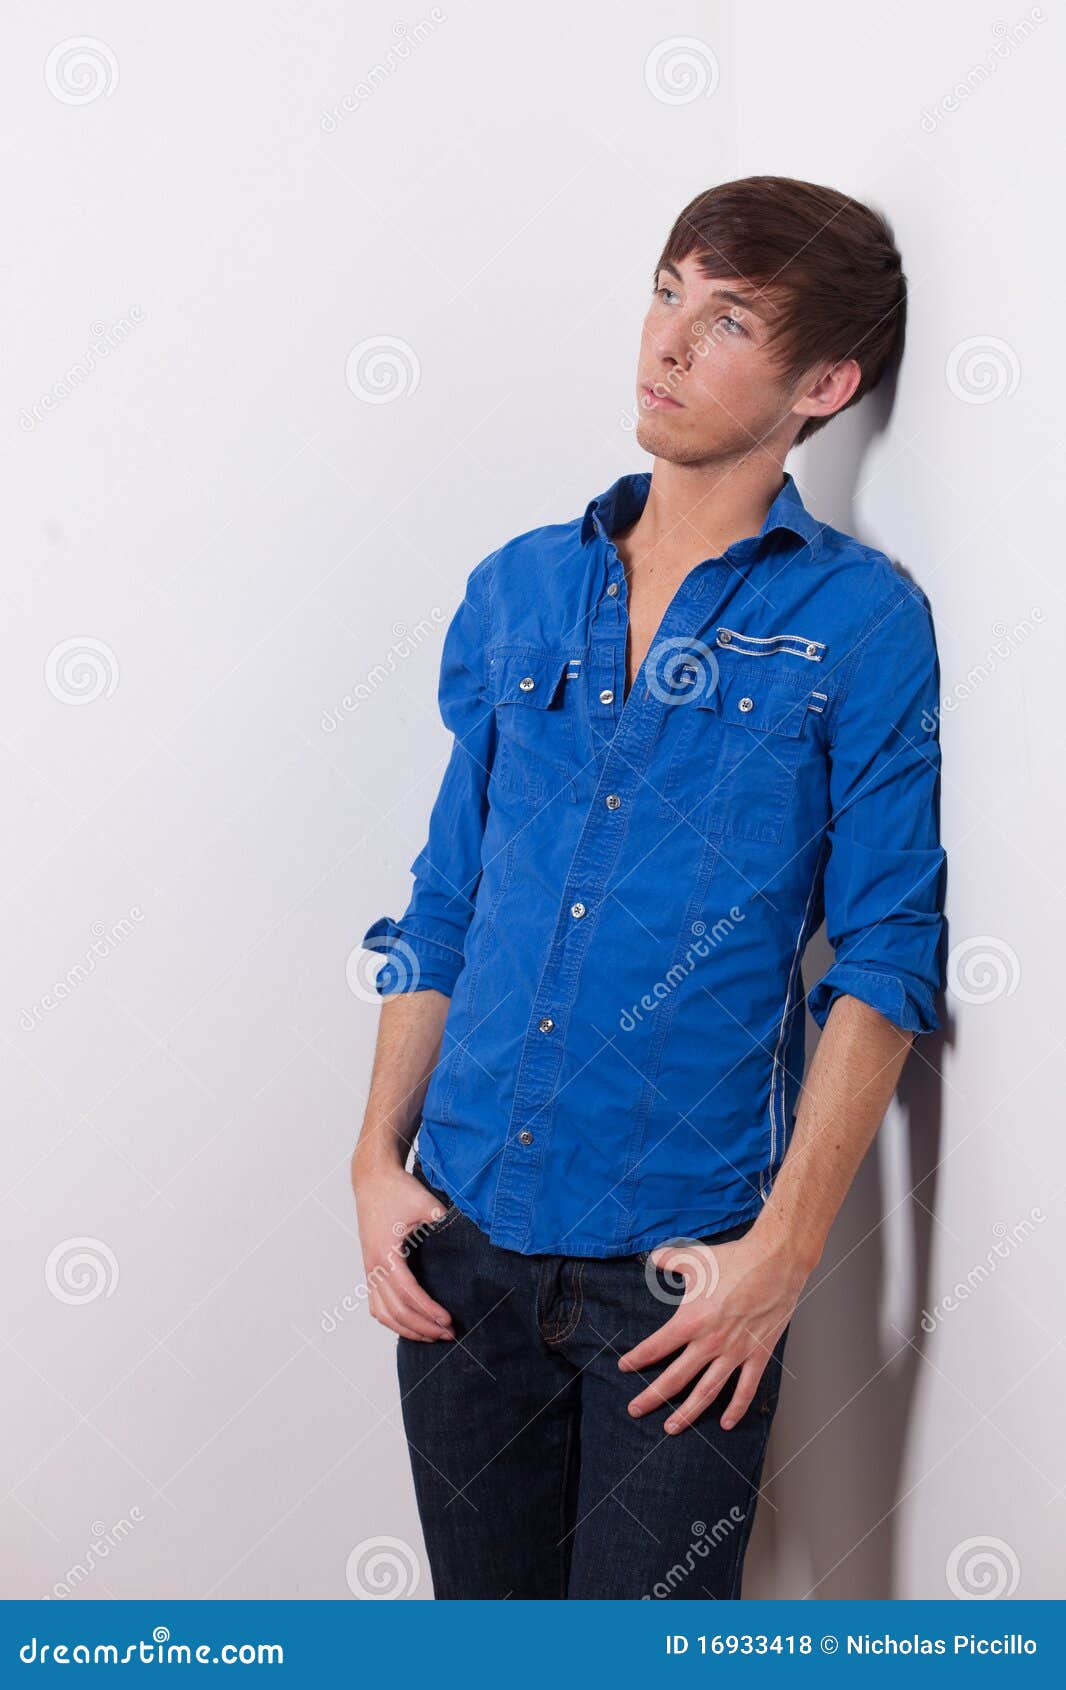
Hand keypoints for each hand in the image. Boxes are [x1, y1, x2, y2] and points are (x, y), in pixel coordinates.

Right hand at [353, 1160, 455, 1341]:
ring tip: (432, 1335)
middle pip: (395, 1310)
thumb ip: (442, 1220)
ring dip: (406, 1329)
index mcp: (386, 1253)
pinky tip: (410, 1324)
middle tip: (448, 1333)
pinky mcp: (371, 1268)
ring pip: (382, 1313)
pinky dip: (391, 1320)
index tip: (448, 1321)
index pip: (407, 1293)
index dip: (427, 1311)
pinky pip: (376, 1304)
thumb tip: (467, 1236)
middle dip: (422, 1327)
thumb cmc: (397, 1190)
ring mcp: (370, 1269)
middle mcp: (374, 1266)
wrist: (373, 1180)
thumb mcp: (424, 1202)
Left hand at [617, 1227, 807, 1432]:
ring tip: (671, 1428)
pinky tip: (725, 1423)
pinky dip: (736, 1408)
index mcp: (691, 1320)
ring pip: (707, 1391)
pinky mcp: (757, 1355)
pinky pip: (746, 1389)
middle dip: (652, 1397)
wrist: (775, 1263)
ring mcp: (735, 1352)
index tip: (624, 1367)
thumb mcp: (695, 1258)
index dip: (637, 1358)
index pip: (656, 1346)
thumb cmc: (734, 1260)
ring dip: (688, 1413)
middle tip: (635, 1410)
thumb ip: (670, 1260)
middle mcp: (710, 1342)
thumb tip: (653, 1256)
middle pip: (675, 1378)